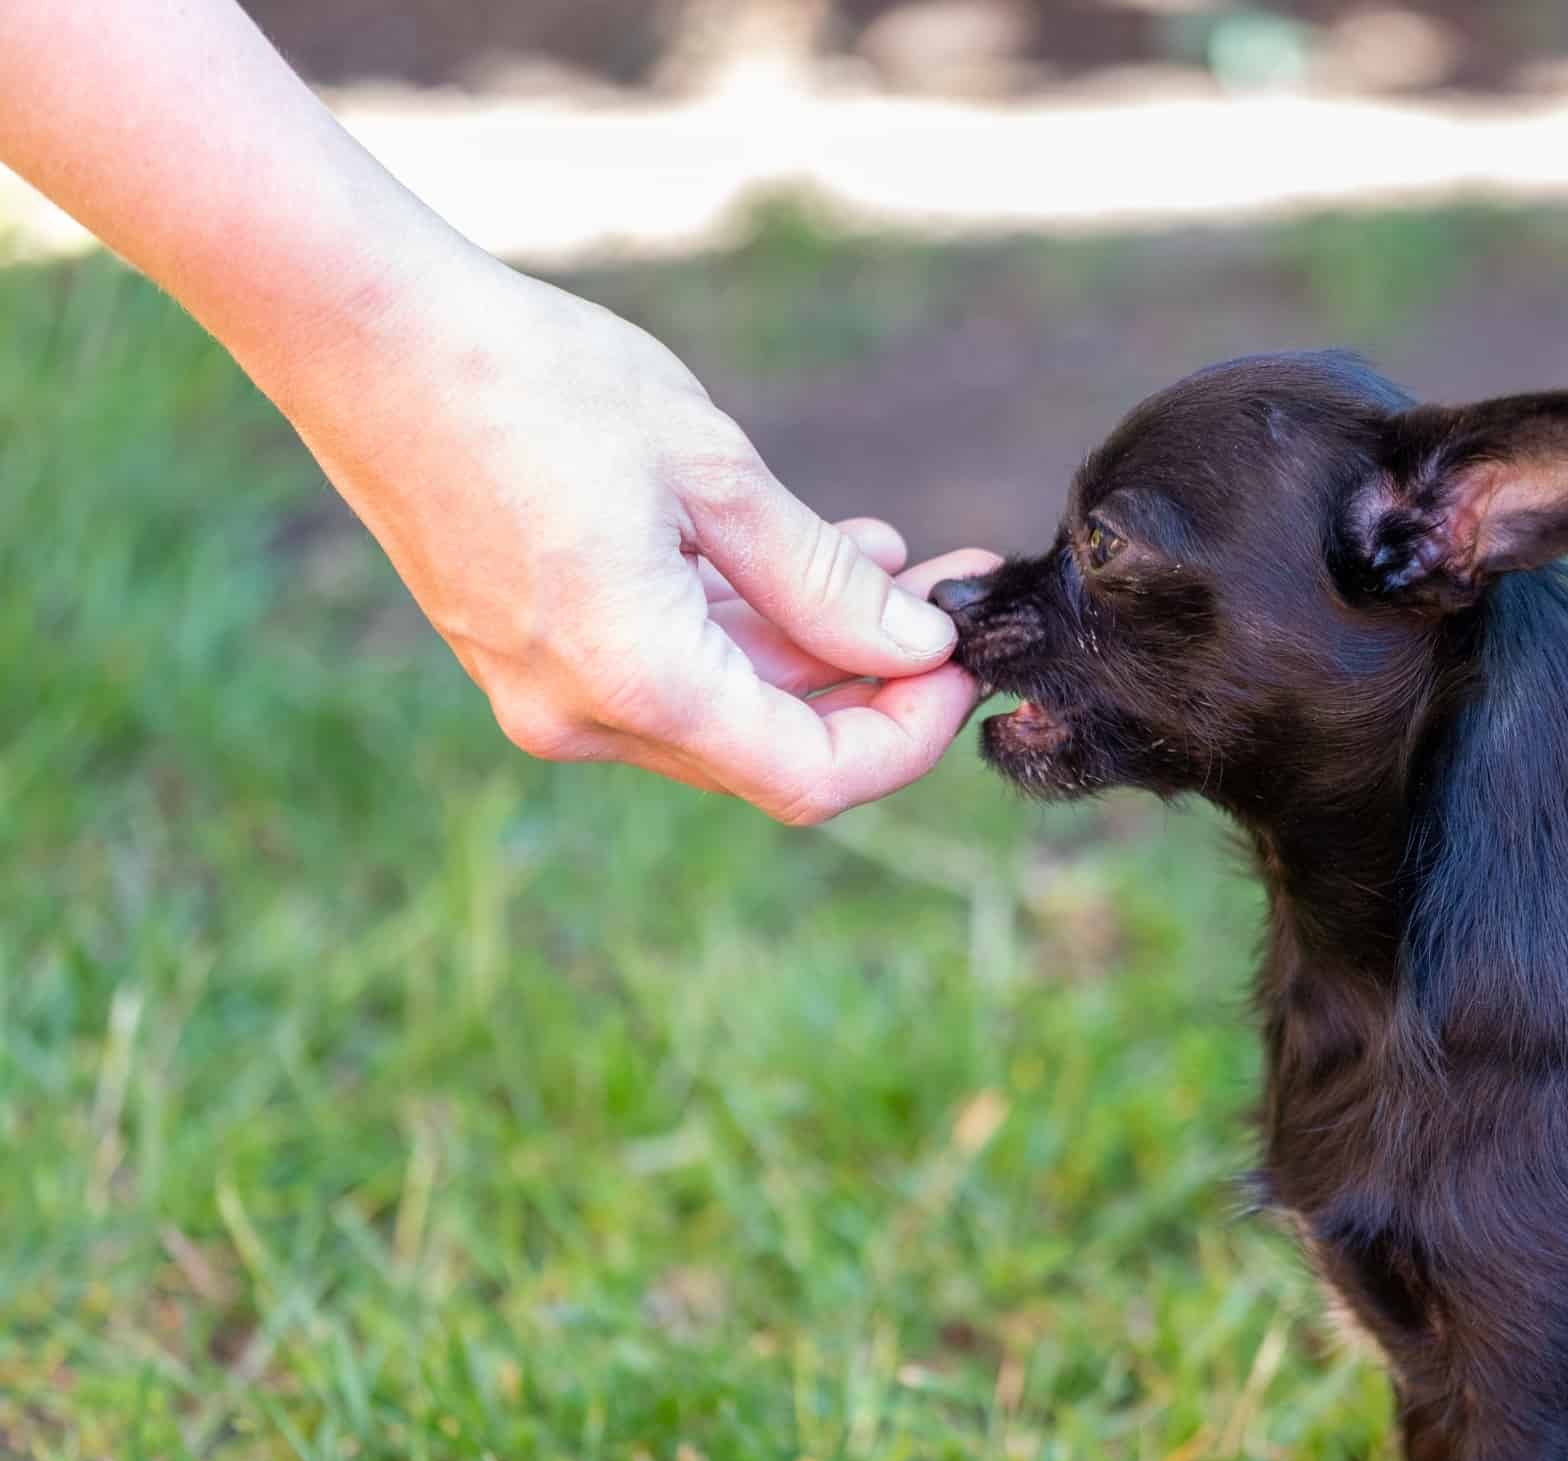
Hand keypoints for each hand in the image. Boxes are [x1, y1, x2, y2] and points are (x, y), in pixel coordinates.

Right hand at [275, 258, 997, 823]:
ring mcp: (543, 692)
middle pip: (769, 749)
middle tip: (947, 598)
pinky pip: (660, 669)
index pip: (813, 777)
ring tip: (890, 558)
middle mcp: (581, 716)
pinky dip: (739, 628)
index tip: (962, 666)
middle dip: (872, 682)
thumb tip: (915, 645)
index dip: (907, 736)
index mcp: (636, 681)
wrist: (364, 333)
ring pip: (721, 707)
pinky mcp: (524, 652)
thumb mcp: (713, 472)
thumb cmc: (535, 382)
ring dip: (812, 647)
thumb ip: (821, 579)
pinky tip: (801, 556)